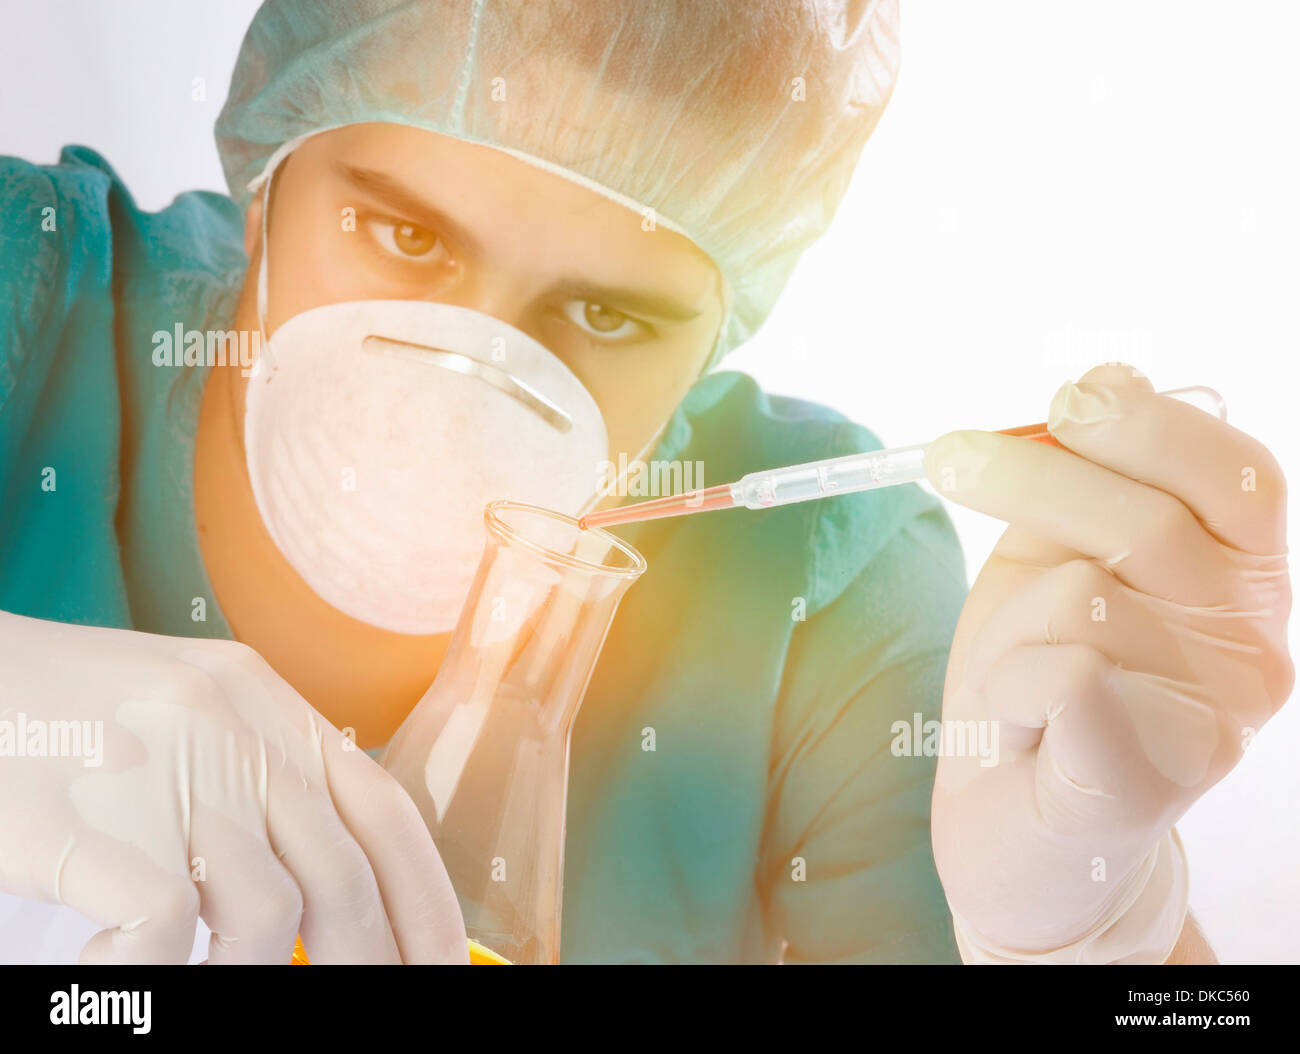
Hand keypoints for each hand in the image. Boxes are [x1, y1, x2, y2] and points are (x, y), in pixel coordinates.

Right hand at [0, 612, 467, 963]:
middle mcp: (234, 727)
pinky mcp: (86, 820)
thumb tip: (333, 890)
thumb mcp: (194, 716)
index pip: (386, 811)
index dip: (430, 901)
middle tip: (372, 1007)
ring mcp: (165, 770)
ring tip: (210, 978)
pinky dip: (154, 971)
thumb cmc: (69, 714)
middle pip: (343, 876)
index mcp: (267, 701)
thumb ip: (265, 781)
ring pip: (269, 910)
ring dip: (251, 972)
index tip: (446, 965)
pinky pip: (164, 926)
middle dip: (370, 963)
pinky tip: (116, 966)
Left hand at [923, 363, 1291, 953]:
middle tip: (948, 458)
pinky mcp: (1149, 779)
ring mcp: (1212, 719)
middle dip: (1035, 479)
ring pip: (1086, 597)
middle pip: (1155, 520)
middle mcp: (1250, 645)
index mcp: (1238, 580)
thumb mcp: (1056, 566)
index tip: (1063, 401)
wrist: (1016, 832)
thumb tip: (1112, 377)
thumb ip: (1086, 485)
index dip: (1148, 424)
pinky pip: (1061, 675)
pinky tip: (1015, 722)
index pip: (1234, 475)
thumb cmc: (1031, 692)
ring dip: (1010, 617)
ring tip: (1006, 668)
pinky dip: (1007, 683)